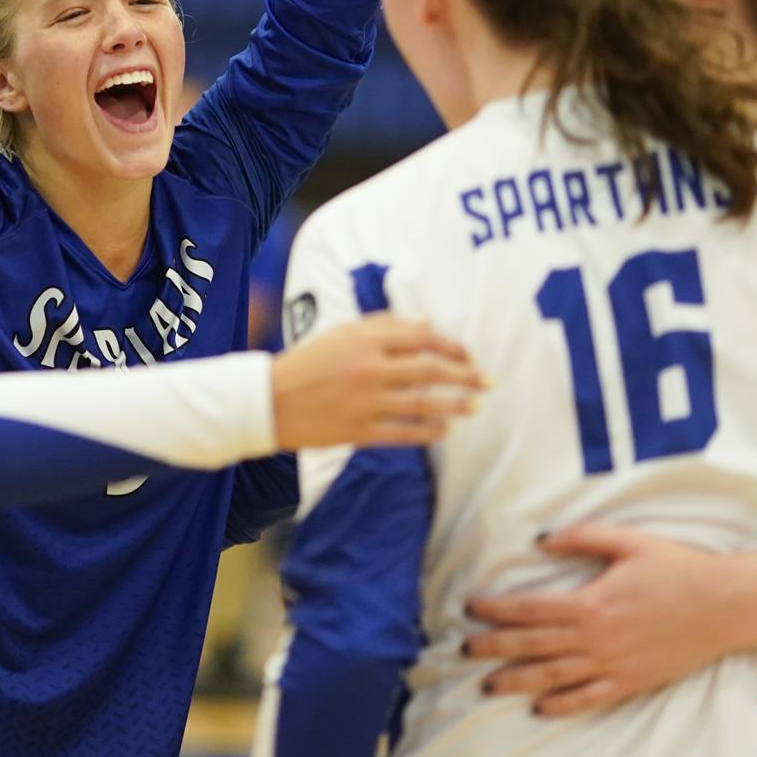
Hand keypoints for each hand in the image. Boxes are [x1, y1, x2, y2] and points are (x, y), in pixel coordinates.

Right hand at [270, 313, 480, 449]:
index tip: (471, 355)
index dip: (453, 346)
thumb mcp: (341, 333)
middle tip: (488, 381)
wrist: (269, 401)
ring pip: (422, 404)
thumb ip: (383, 325)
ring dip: (454, 405)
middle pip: (429, 370)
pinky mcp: (357, 431)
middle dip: (465, 375)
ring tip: (475, 407)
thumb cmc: (307, 362)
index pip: (422, 339)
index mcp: (365, 340)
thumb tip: (427, 324)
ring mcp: (364, 403)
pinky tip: (445, 430)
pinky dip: (427, 432)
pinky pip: (402, 433)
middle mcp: (368, 369)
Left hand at [462, 525, 756, 715]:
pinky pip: (590, 699)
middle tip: (464, 652)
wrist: (725, 605)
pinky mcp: (632, 682)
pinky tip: (540, 710)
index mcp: (592, 601)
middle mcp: (596, 638)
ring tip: (489, 686)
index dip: (497, 610)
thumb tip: (541, 540)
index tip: (471, 609)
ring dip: (518, 681)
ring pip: (554, 677)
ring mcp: (613, 664)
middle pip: (533, 645)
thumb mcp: (629, 542)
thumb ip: (583, 538)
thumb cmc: (677, 568)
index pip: (530, 609)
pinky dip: (563, 706)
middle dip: (495, 648)